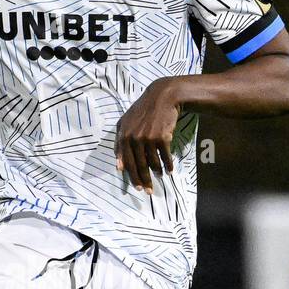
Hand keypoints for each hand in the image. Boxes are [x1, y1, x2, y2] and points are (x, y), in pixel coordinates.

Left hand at [114, 78, 182, 192]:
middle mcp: (133, 138)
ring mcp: (147, 137)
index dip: (132, 176)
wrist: (163, 97)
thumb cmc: (144, 111)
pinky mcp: (161, 137)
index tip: (137, 186)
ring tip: (160, 176)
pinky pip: (164, 156)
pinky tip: (169, 170)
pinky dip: (168, 165)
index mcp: (123, 135)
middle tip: (148, 191)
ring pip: (152, 162)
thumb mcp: (127, 123)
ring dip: (157, 172)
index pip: (126, 162)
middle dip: (144, 180)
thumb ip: (120, 144)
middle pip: (138, 165)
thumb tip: (118, 167)